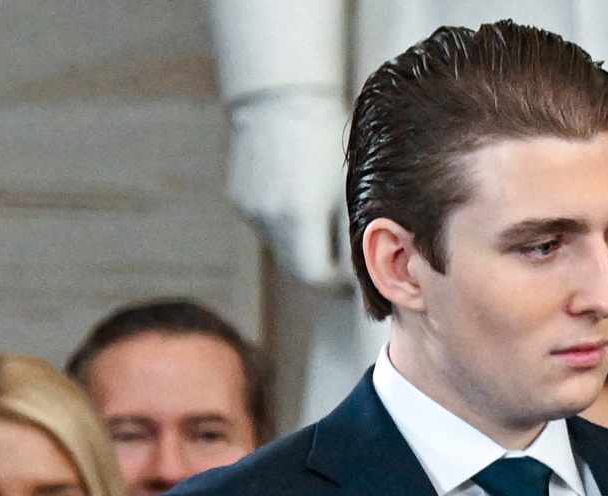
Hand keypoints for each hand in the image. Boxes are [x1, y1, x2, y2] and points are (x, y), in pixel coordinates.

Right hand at [225, 90, 349, 286]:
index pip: (317, 276)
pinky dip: (288, 232)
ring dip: (305, 253)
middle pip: (297, 269)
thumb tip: (366, 267)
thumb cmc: (326, 137)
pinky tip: (305, 215)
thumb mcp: (350, 185)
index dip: (338, 285)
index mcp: (301, 215)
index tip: (355, 279)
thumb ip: (354, 230)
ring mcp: (252, 210)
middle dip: (323, 273)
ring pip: (282, 251)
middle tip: (347, 270)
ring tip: (329, 240)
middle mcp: (271, 217)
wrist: (282, 98)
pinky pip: (269, 230)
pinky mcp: (241, 201)